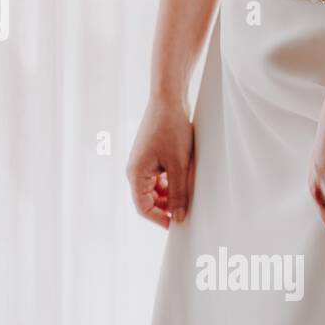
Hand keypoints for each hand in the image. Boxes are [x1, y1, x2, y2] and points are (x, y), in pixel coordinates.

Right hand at [127, 95, 195, 227]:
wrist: (168, 99)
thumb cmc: (171, 129)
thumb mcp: (179, 165)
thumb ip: (179, 193)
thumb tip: (178, 217)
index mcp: (136, 174)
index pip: (143, 207)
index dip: (160, 219)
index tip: (178, 225)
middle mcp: (135, 170)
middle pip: (148, 200)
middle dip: (166, 206)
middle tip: (187, 208)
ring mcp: (142, 163)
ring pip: (155, 189)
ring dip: (170, 193)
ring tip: (189, 190)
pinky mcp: (151, 156)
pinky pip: (159, 177)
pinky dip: (171, 181)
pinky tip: (185, 176)